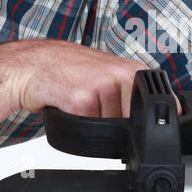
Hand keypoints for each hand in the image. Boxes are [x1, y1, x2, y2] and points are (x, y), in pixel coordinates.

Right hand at [2, 40, 151, 118]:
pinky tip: (70, 101)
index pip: (156, 106)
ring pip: (110, 127)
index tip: (124, 113)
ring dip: (94, 121)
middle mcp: (121, 76)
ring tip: (81, 98)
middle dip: (113, 120)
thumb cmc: (70, 69)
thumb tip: (153, 120)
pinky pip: (89, 126)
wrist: (34, 65)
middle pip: (131, 122)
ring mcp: (102, 87)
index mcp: (133, 71)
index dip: (145, 120)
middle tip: (94, 100)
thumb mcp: (109, 75)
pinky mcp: (82, 100)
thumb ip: (132, 93)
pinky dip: (78, 121)